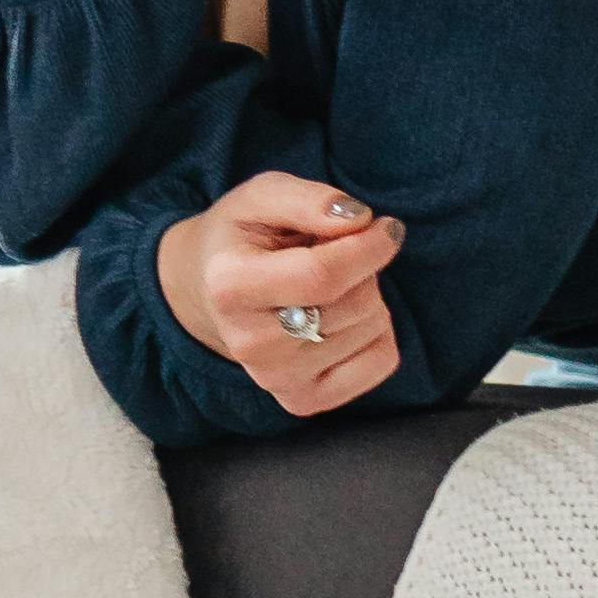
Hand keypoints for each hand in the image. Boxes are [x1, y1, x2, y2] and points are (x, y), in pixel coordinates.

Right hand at [158, 174, 406, 423]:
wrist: (210, 292)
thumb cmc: (243, 237)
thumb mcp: (262, 196)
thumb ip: (308, 199)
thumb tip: (360, 220)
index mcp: (230, 286)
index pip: (322, 276)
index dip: (369, 247)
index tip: (387, 227)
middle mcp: (248, 343)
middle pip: (355, 302)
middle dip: (364, 267)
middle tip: (336, 254)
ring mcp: (275, 380)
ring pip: (371, 327)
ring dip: (366, 296)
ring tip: (328, 287)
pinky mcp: (303, 401)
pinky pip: (381, 361)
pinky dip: (376, 332)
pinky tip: (342, 318)